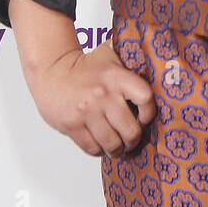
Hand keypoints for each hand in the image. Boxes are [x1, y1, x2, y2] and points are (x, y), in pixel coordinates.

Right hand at [24, 39, 156, 157]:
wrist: (52, 70)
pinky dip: (99, 151)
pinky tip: (100, 146)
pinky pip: (92, 148)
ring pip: (112, 143)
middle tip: (131, 140)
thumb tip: (155, 61)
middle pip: (130, 130)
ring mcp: (86, 111)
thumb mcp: (109, 55)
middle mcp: (103, 94)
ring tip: (117, 147)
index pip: (145, 97)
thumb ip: (130, 60)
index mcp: (116, 76)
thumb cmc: (85, 66)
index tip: (145, 118)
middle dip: (133, 139)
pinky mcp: (71, 125)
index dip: (149, 112)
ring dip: (117, 150)